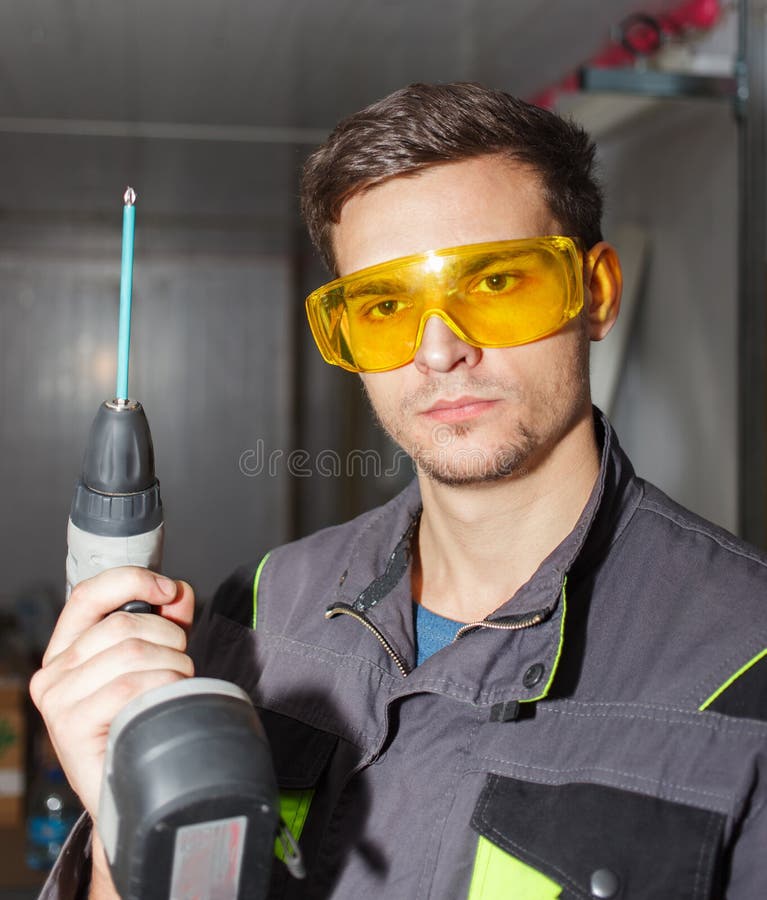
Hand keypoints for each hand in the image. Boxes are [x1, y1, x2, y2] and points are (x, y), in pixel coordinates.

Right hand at [30, 567, 194, 823]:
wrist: (126, 792)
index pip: (88, 594)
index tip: (169, 588)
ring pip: (131, 653)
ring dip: (172, 664)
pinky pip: (129, 686)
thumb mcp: (151, 663)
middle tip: (181, 660)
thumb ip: (164, 623)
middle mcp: (52, 672)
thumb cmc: (138, 723)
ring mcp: (56, 700)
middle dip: (169, 636)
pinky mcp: (68, 726)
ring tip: (177, 683)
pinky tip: (167, 700)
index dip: (132, 580)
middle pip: (123, 625)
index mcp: (66, 648)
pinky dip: (162, 686)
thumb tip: (179, 592)